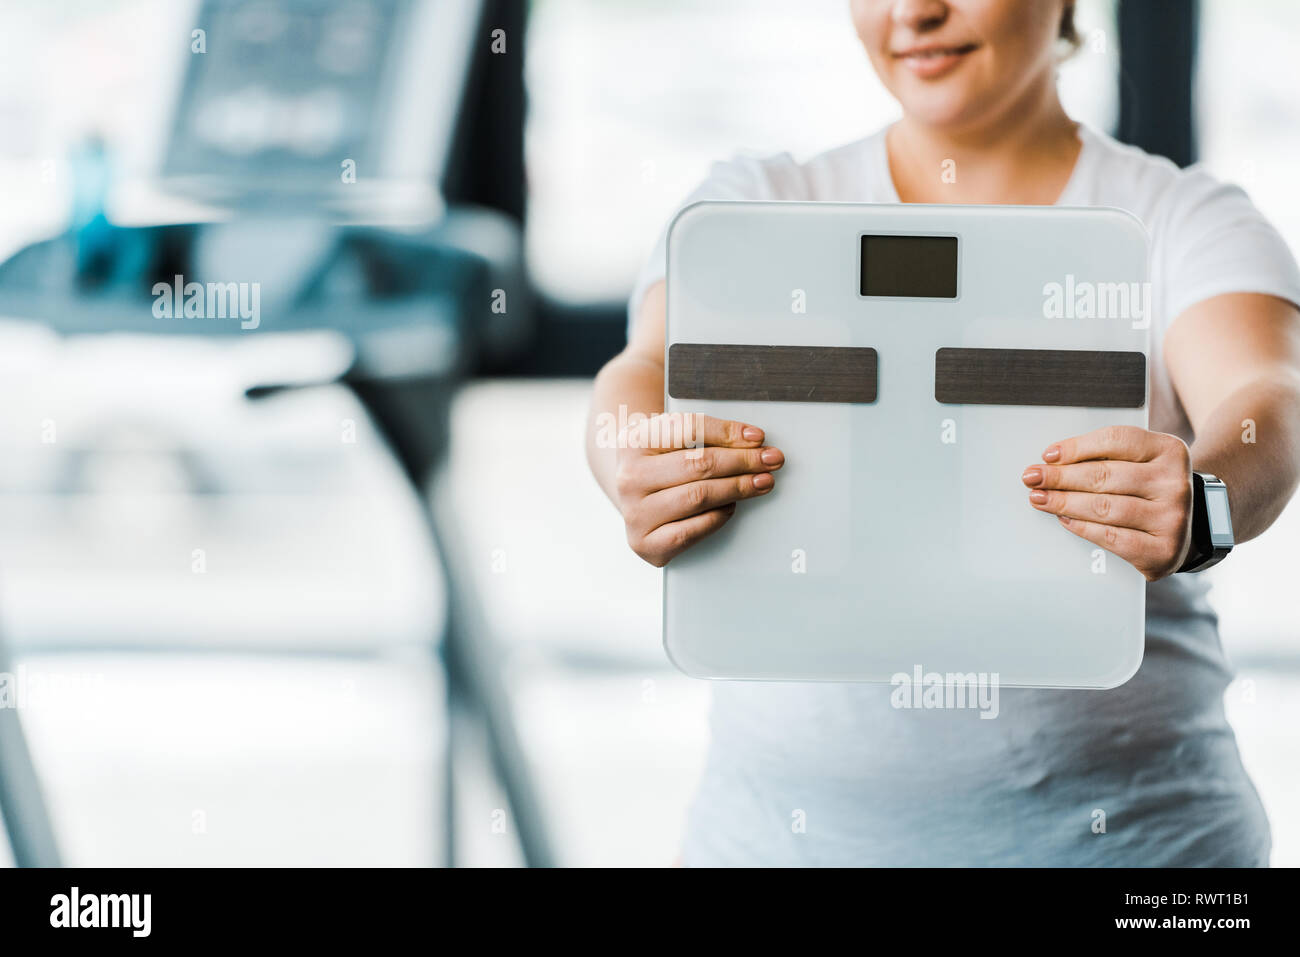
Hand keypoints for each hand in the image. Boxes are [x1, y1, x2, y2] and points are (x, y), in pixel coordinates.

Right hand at [615, 412, 781, 566]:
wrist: (633, 494)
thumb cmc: (660, 462)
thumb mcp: (673, 437)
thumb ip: (707, 434)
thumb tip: (751, 441)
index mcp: (634, 441)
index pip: (689, 430)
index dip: (728, 432)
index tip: (758, 438)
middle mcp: (629, 477)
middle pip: (697, 465)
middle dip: (742, 462)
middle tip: (770, 461)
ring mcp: (634, 513)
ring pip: (697, 497)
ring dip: (737, 489)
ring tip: (761, 482)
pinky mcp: (645, 543)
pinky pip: (690, 532)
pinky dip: (717, 518)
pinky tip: (730, 506)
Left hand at [1021, 425, 1193, 580]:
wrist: (1184, 529)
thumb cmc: (1150, 491)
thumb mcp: (1138, 462)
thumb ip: (1103, 456)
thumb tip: (1053, 461)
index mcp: (1169, 450)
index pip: (1115, 440)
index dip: (1076, 447)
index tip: (1048, 455)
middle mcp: (1175, 482)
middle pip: (1104, 475)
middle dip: (1060, 476)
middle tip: (1032, 477)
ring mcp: (1172, 517)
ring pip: (1104, 507)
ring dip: (1064, 502)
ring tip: (1040, 498)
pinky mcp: (1162, 549)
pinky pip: (1110, 537)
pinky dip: (1082, 527)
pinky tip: (1064, 519)